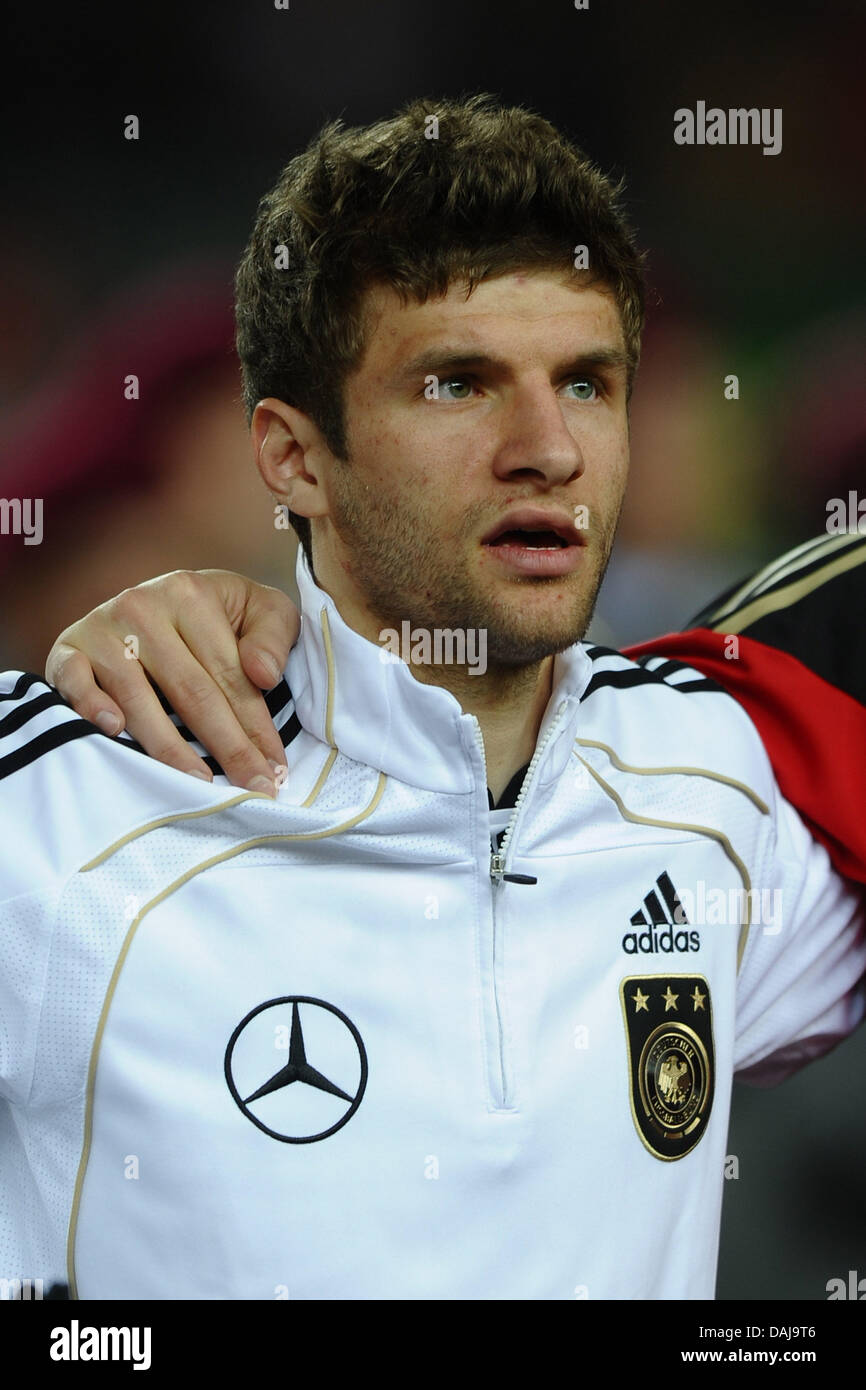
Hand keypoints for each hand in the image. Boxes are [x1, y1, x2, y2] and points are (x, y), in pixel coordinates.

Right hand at [45, 570, 299, 795]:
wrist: (149, 599)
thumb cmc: (215, 614)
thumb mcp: (258, 608)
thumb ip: (273, 636)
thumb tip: (264, 675)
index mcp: (190, 594)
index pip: (229, 673)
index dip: (255, 725)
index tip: (275, 769)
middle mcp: (142, 607)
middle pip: (191, 691)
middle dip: (227, 746)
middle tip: (251, 788)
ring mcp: (100, 629)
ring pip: (138, 696)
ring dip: (169, 746)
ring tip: (199, 783)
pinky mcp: (67, 650)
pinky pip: (74, 682)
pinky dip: (92, 706)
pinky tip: (116, 730)